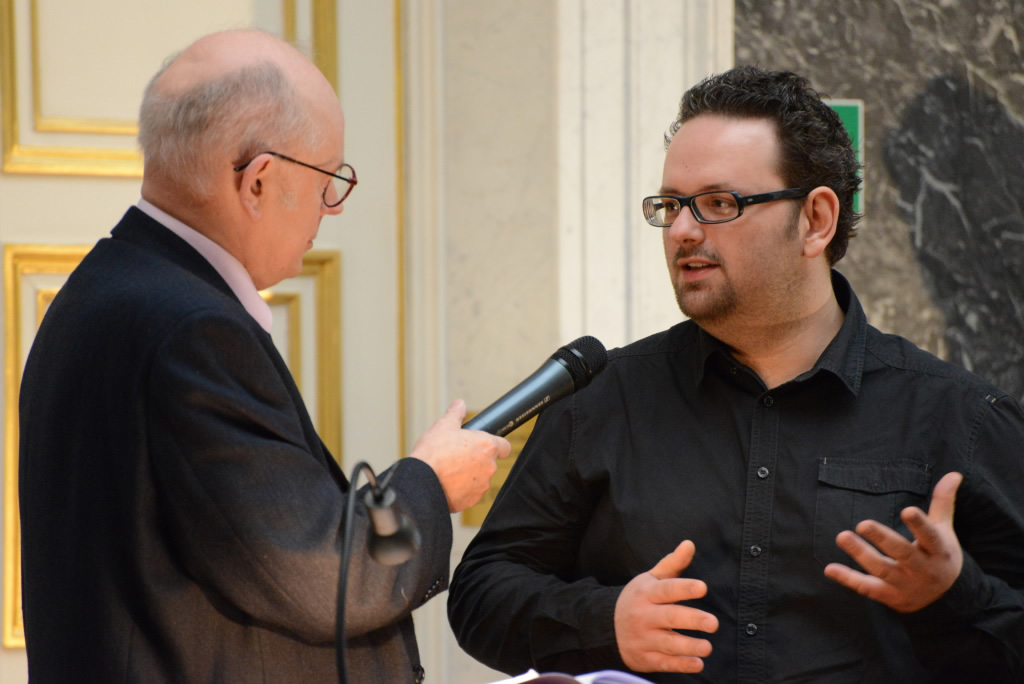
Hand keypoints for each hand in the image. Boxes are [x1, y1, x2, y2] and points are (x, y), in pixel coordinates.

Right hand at [409, 400, 510, 512]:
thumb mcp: (443, 426)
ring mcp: (482, 486)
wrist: (422, 482)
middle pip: (489, 462)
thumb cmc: (433, 454)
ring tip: (449, 471)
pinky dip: (462, 490)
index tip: (484, 445)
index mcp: (487, 446)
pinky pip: (470, 493)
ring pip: (479, 479)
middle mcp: (489, 467)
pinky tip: (447, 483)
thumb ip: (456, 414)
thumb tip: (460, 405)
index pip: (504, 446)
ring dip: (469, 476)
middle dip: (476, 460)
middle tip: (457, 457)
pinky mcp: (472, 500)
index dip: (495, 445)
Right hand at [614, 540, 718, 672]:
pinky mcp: (644, 658)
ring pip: (667, 643)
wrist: (606, 626)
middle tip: (713, 623)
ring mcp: (643, 638)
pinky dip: (680, 665)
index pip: (667, 589)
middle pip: (670, 617)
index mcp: (647, 592)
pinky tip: (697, 664)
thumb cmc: (639, 599)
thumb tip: (690, 544)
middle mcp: (644, 615)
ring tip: (707, 647)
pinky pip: (664, 663)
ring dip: (688, 646)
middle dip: (692, 619)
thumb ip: (672, 563)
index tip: (703, 588)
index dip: (685, 588)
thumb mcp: (650, 579)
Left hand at [824, 471, 964, 612]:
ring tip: (842, 537)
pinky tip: (830, 569)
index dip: (919, 525)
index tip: (907, 510)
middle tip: (862, 523)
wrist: (947, 598)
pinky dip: (848, 580)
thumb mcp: (944, 530)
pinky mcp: (890, 596)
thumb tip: (954, 474)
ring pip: (882, 570)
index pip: (930, 536)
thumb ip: (943, 502)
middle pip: (903, 553)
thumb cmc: (939, 554)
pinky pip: (867, 588)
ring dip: (861, 554)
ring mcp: (906, 585)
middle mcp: (923, 569)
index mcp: (938, 550)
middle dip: (883, 539)